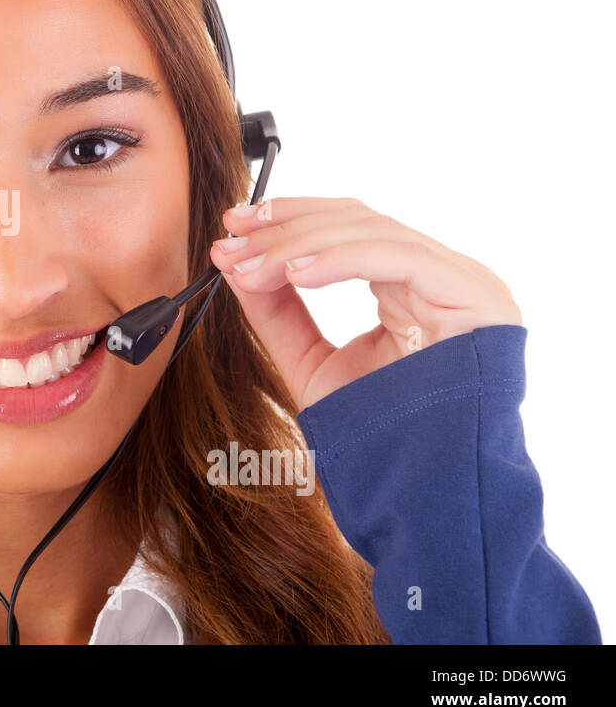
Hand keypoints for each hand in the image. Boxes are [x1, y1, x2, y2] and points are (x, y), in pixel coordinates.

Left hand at [208, 196, 522, 410]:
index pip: (345, 228)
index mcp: (409, 285)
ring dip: (298, 245)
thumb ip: (277, 313)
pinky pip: (400, 257)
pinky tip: (295, 274)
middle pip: (355, 220)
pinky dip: (340, 258)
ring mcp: (463, 281)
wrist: (425, 487)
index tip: (231, 228)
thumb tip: (235, 263)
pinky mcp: (476, 294)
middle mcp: (439, 275)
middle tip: (231, 239)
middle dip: (285, 226)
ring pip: (371, 232)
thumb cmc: (379, 432)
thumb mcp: (311, 363)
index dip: (287, 220)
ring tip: (249, 267)